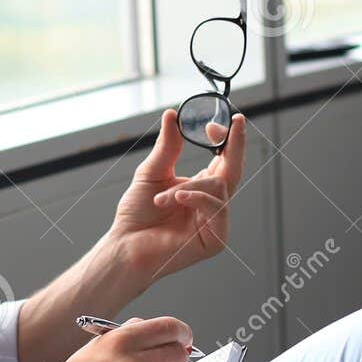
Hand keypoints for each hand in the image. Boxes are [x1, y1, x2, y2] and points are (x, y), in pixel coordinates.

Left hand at [109, 109, 246, 283]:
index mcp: (201, 187)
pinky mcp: (216, 239)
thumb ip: (168, 146)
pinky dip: (196, 199)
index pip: (224, 160)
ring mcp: (216, 221)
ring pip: (220, 186)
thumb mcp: (152, 173)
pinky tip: (175, 199)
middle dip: (235, 145)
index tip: (220, 122)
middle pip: (234, 170)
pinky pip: (216, 209)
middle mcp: (211, 202)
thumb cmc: (137, 215)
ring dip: (190, 186)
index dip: (228, 140)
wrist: (125, 245)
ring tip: (162, 198)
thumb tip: (173, 115)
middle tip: (234, 125)